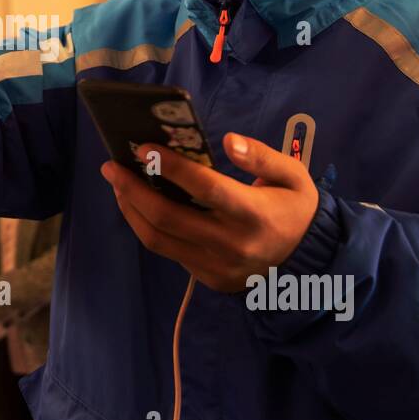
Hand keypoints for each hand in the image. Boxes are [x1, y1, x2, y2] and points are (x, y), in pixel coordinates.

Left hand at [100, 134, 319, 292]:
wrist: (307, 261)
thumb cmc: (295, 208)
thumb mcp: (293, 175)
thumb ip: (262, 155)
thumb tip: (229, 141)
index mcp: (254, 214)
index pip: (205, 188)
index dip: (170, 167)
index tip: (143, 147)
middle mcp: (231, 244)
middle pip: (168, 217)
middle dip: (132, 189)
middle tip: (111, 166)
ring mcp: (216, 266)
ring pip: (158, 240)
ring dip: (131, 210)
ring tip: (118, 185)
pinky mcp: (207, 278)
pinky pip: (168, 251)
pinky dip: (147, 227)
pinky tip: (138, 205)